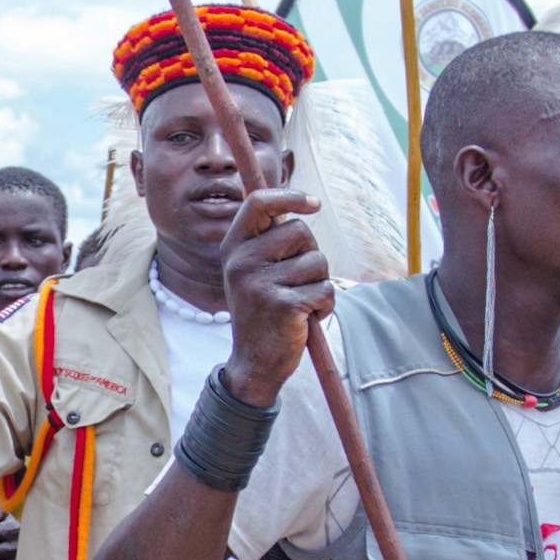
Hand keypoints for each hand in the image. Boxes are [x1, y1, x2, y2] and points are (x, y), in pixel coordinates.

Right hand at [217, 185, 330, 394]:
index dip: (290, 197)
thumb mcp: (252, 272)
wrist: (254, 363)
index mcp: (233, 248)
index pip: (259, 202)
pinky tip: (306, 318)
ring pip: (318, 262)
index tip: (314, 204)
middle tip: (297, 281)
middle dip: (311, 254)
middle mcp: (241, 262)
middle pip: (300, 231)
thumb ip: (269, 240)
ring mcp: (260, 284)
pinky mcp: (283, 305)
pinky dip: (325, 305)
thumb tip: (301, 205)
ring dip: (320, 283)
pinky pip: (325, 289)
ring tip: (300, 302)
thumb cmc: (262, 311)